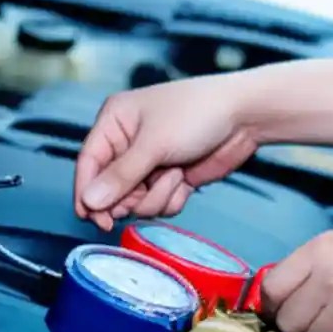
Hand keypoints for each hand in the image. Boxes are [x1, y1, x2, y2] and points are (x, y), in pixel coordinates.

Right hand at [74, 75, 257, 230]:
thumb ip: (120, 176)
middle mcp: (127, 143)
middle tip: (141, 196)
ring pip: (135, 202)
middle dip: (129, 197)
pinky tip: (185, 180)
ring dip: (156, 197)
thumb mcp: (154, 144)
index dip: (87, 193)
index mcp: (115, 122)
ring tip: (175, 176)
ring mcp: (149, 164)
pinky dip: (171, 199)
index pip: (87, 163)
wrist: (245, 116)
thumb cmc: (198, 112)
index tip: (92, 218)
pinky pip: (158, 204)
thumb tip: (89, 201)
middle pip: (109, 189)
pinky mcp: (170, 178)